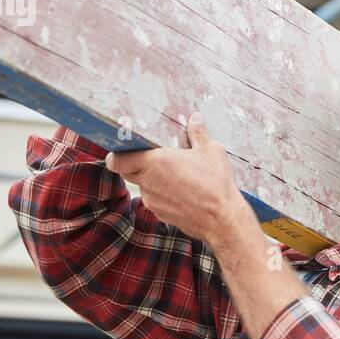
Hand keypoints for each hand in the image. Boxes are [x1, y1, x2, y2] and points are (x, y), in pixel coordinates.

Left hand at [105, 111, 251, 245]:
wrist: (222, 220)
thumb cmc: (215, 184)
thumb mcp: (211, 151)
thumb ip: (198, 133)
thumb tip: (196, 118)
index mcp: (154, 162)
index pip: (117, 160)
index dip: (117, 154)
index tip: (126, 148)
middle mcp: (148, 182)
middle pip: (127, 172)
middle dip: (135, 164)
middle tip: (152, 157)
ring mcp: (152, 201)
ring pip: (143, 186)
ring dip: (152, 180)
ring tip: (174, 175)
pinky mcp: (160, 214)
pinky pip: (155, 200)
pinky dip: (163, 194)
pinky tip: (181, 191)